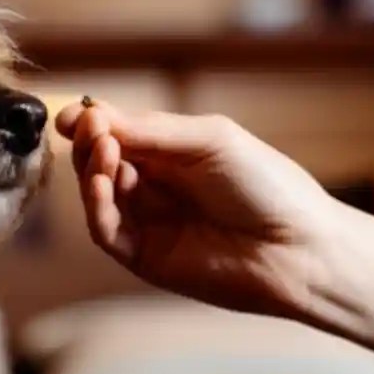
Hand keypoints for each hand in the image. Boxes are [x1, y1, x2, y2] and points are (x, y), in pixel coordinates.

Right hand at [55, 100, 341, 318]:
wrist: (300, 248)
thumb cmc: (268, 186)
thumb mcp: (209, 140)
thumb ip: (150, 130)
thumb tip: (90, 116)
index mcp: (172, 154)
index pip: (118, 134)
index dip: (92, 123)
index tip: (74, 115)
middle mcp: (155, 187)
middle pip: (100, 162)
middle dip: (90, 143)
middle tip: (91, 130)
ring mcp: (148, 223)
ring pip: (97, 195)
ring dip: (91, 170)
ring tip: (103, 151)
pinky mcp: (145, 258)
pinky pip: (107, 231)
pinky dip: (96, 206)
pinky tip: (101, 184)